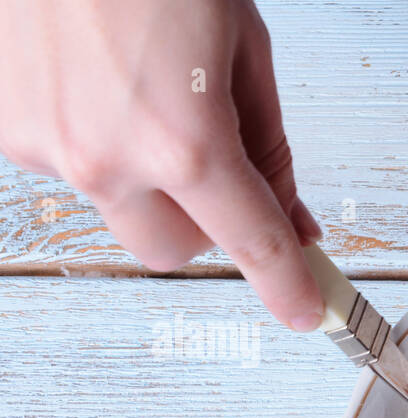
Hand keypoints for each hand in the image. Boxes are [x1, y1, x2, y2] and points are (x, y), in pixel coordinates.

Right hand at [0, 0, 322, 329]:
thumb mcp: (242, 45)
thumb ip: (268, 144)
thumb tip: (290, 213)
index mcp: (183, 141)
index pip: (251, 243)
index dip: (286, 283)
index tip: (304, 309)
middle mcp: (108, 158)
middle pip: (174, 252)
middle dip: (206, 226)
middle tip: (219, 171)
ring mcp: (47, 147)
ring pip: (120, 210)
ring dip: (146, 179)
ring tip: (145, 91)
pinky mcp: (6, 128)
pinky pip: (71, 165)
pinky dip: (97, 138)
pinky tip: (99, 80)